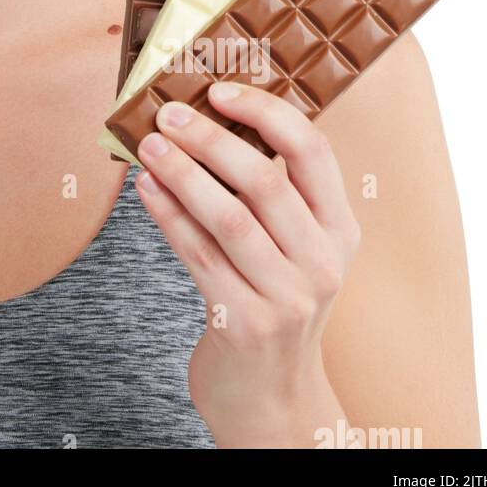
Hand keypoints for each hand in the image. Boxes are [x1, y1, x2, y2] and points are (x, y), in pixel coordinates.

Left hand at [132, 81, 360, 446]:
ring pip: (228, 218)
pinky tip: (145, 188)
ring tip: (147, 147)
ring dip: (181, 174)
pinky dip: (167, 215)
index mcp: (341, 229)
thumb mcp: (293, 247)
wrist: (271, 396)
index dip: (265, 113)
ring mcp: (287, 298)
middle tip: (167, 115)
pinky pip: (197, 254)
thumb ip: (268, 193)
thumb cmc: (272, 299)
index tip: (219, 91)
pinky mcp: (245, 324)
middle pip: (264, 182)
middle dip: (208, 140)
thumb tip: (204, 116)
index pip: (312, 152)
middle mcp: (322, 262)